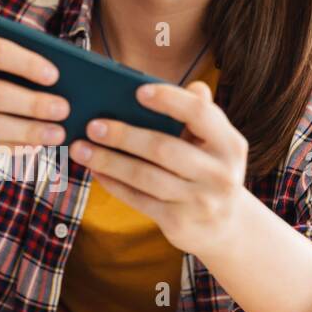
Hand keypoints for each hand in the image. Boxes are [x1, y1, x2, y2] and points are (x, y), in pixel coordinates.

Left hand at [67, 79, 248, 258]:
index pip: (200, 114)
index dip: (169, 100)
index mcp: (230, 144)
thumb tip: (171, 84)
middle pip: (163, 148)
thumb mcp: (214, 144)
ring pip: (144, 177)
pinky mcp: (178, 223)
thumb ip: (197, 114)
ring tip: (81, 149)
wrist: (226, 227)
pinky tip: (96, 170)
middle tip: (92, 126)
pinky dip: (113, 183)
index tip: (138, 91)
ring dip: (108, 161)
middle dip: (123, 136)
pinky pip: (138, 199)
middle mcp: (219, 174)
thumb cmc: (209, 171)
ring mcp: (200, 202)